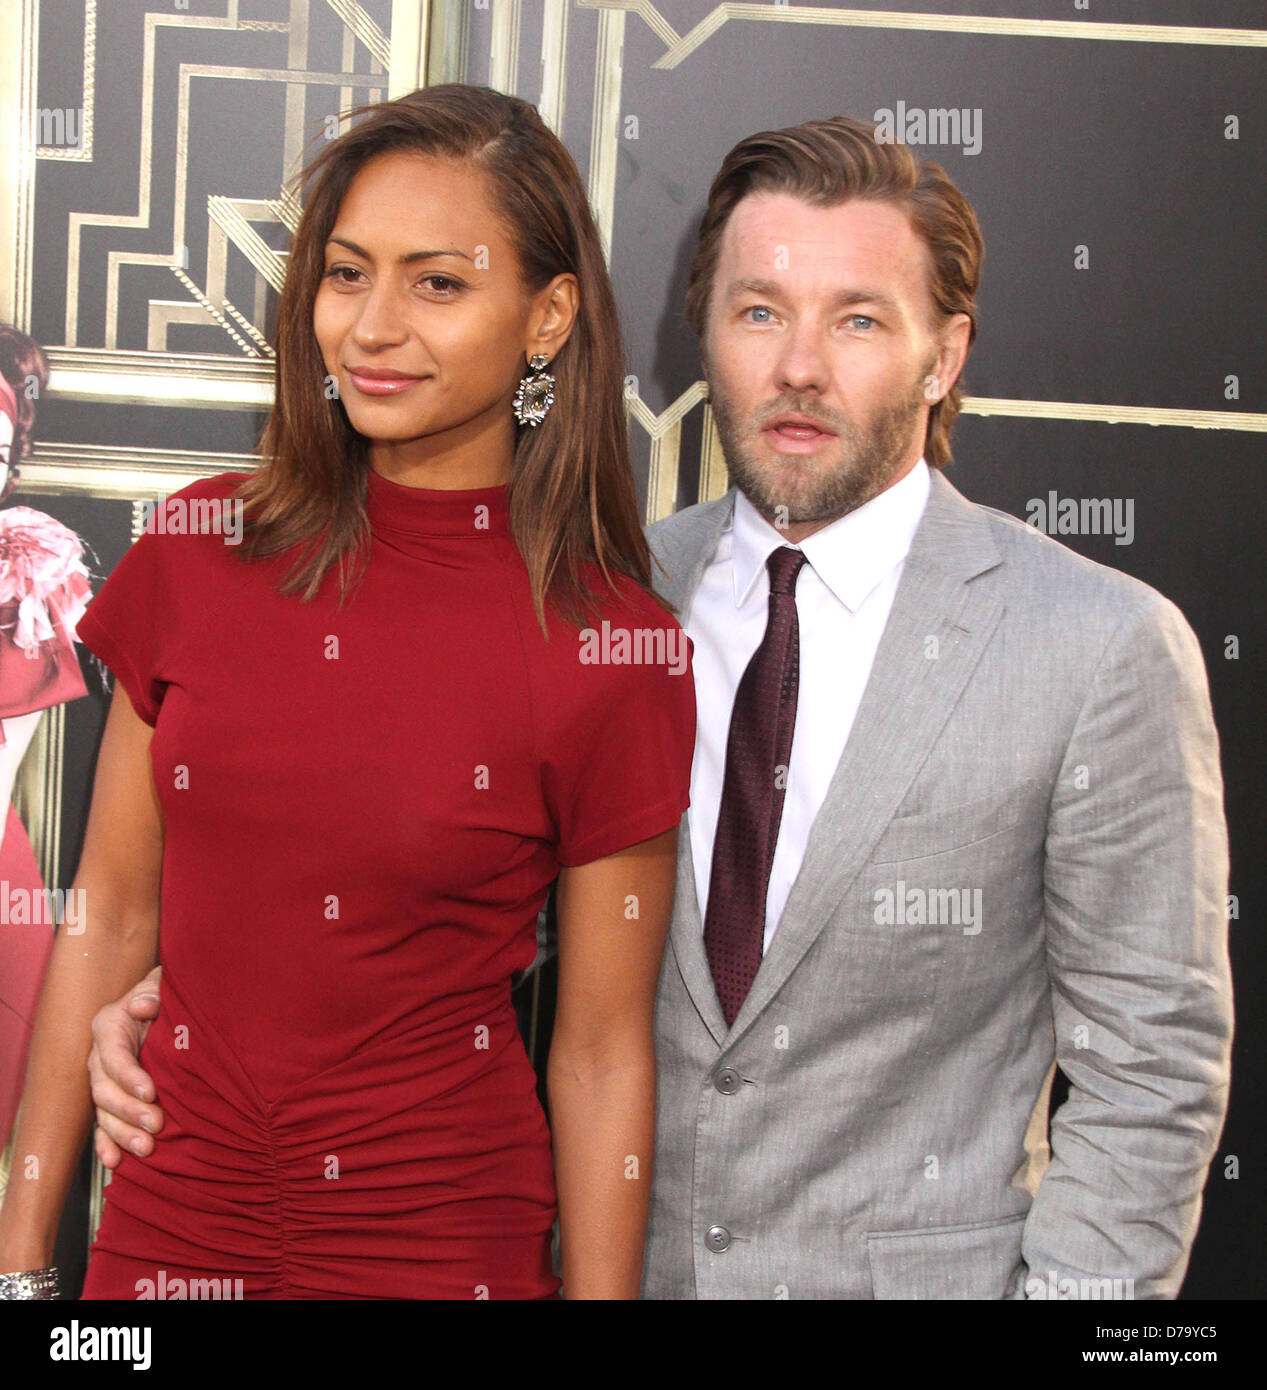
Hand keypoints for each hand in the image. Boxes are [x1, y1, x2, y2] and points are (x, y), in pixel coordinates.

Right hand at [87, 966, 163, 1167]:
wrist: (169, 1009)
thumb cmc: (168, 995)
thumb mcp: (164, 984)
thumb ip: (155, 991)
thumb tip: (141, 1004)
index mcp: (110, 1025)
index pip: (113, 1054)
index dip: (128, 1075)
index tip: (151, 1092)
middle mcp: (101, 1055)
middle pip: (105, 1089)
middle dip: (129, 1111)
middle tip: (156, 1125)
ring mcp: (104, 1080)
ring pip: (104, 1112)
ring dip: (121, 1133)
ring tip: (146, 1149)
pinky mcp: (112, 1099)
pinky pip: (102, 1125)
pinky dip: (107, 1144)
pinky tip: (115, 1162)